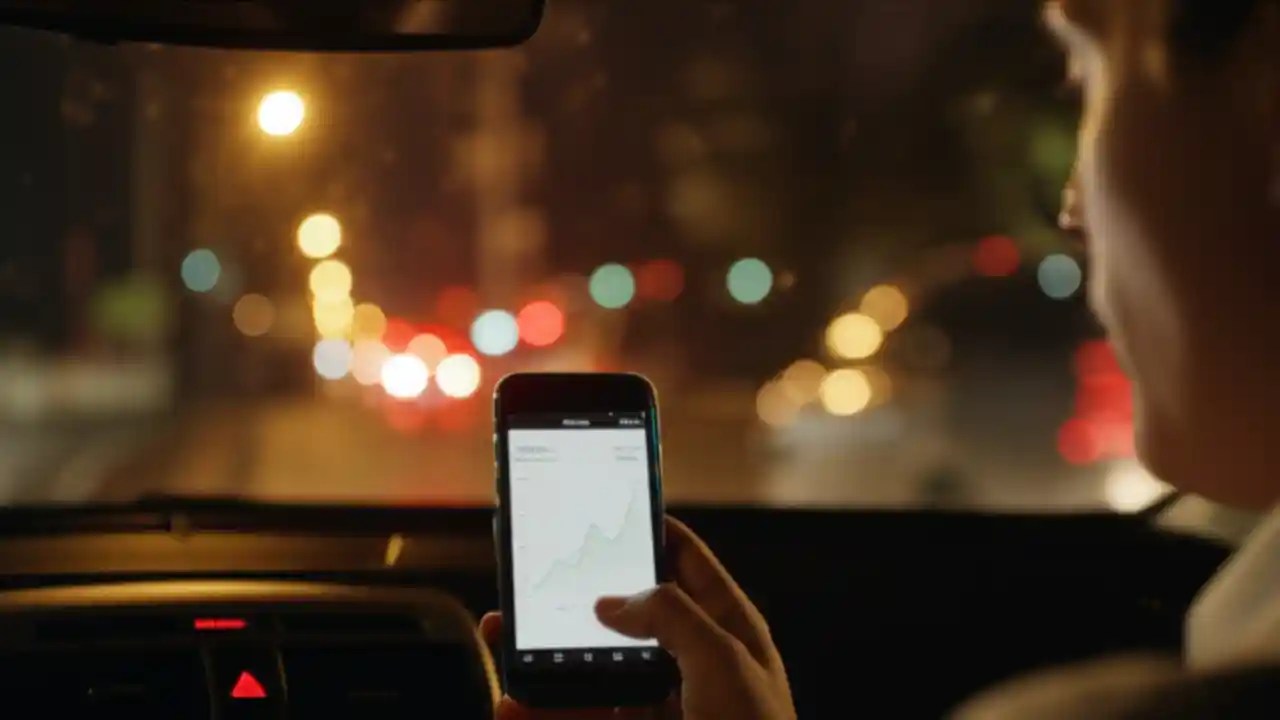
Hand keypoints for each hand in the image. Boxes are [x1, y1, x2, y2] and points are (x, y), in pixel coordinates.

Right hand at [480, 516, 794, 719]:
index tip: (600, 510)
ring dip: (546, 658)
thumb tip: (613, 601)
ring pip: (594, 671)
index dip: (647, 532)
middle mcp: (691, 662)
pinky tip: (514, 705)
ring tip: (502, 641)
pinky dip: (546, 710)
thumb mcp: (725, 663)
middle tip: (531, 582)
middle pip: (626, 617)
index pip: (685, 561)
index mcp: (726, 628)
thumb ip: (672, 617)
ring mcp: (662, 706)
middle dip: (575, 599)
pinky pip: (584, 716)